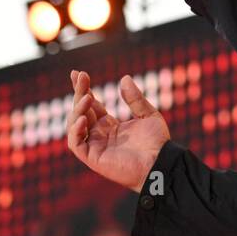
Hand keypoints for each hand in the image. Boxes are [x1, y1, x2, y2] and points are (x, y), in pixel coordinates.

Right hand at [66, 71, 169, 192]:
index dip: (83, 89)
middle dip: (79, 93)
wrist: (161, 162)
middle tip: (81, 77)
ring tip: (88, 97)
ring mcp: (95, 146)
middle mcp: (99, 135)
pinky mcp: (93, 158)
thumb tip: (124, 78)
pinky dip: (75, 130)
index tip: (78, 73)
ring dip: (77, 109)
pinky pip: (75, 144)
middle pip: (81, 111)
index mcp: (109, 126)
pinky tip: (84, 118)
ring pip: (74, 125)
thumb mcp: (148, 115)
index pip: (90, 105)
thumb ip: (135, 99)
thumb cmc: (157, 143)